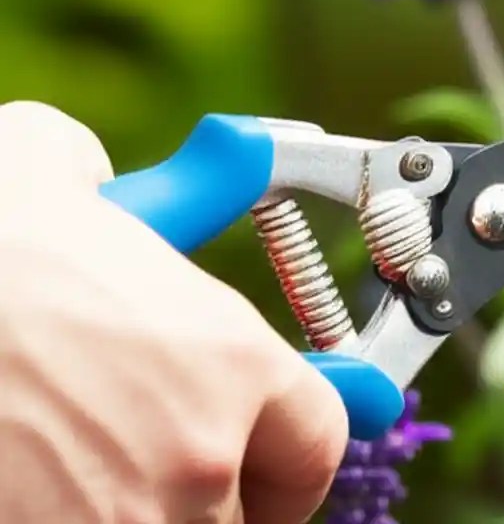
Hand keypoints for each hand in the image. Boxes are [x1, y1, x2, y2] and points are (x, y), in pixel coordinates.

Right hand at [0, 103, 346, 522]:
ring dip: (138, 513)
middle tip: (165, 468)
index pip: (317, 440)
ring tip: (80, 473)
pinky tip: (30, 482)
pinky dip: (62, 520)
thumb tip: (145, 176)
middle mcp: (195, 457)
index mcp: (229, 362)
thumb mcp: (50, 170)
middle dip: (214, 495)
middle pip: (244, 512)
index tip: (273, 455)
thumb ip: (133, 190)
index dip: (293, 450)